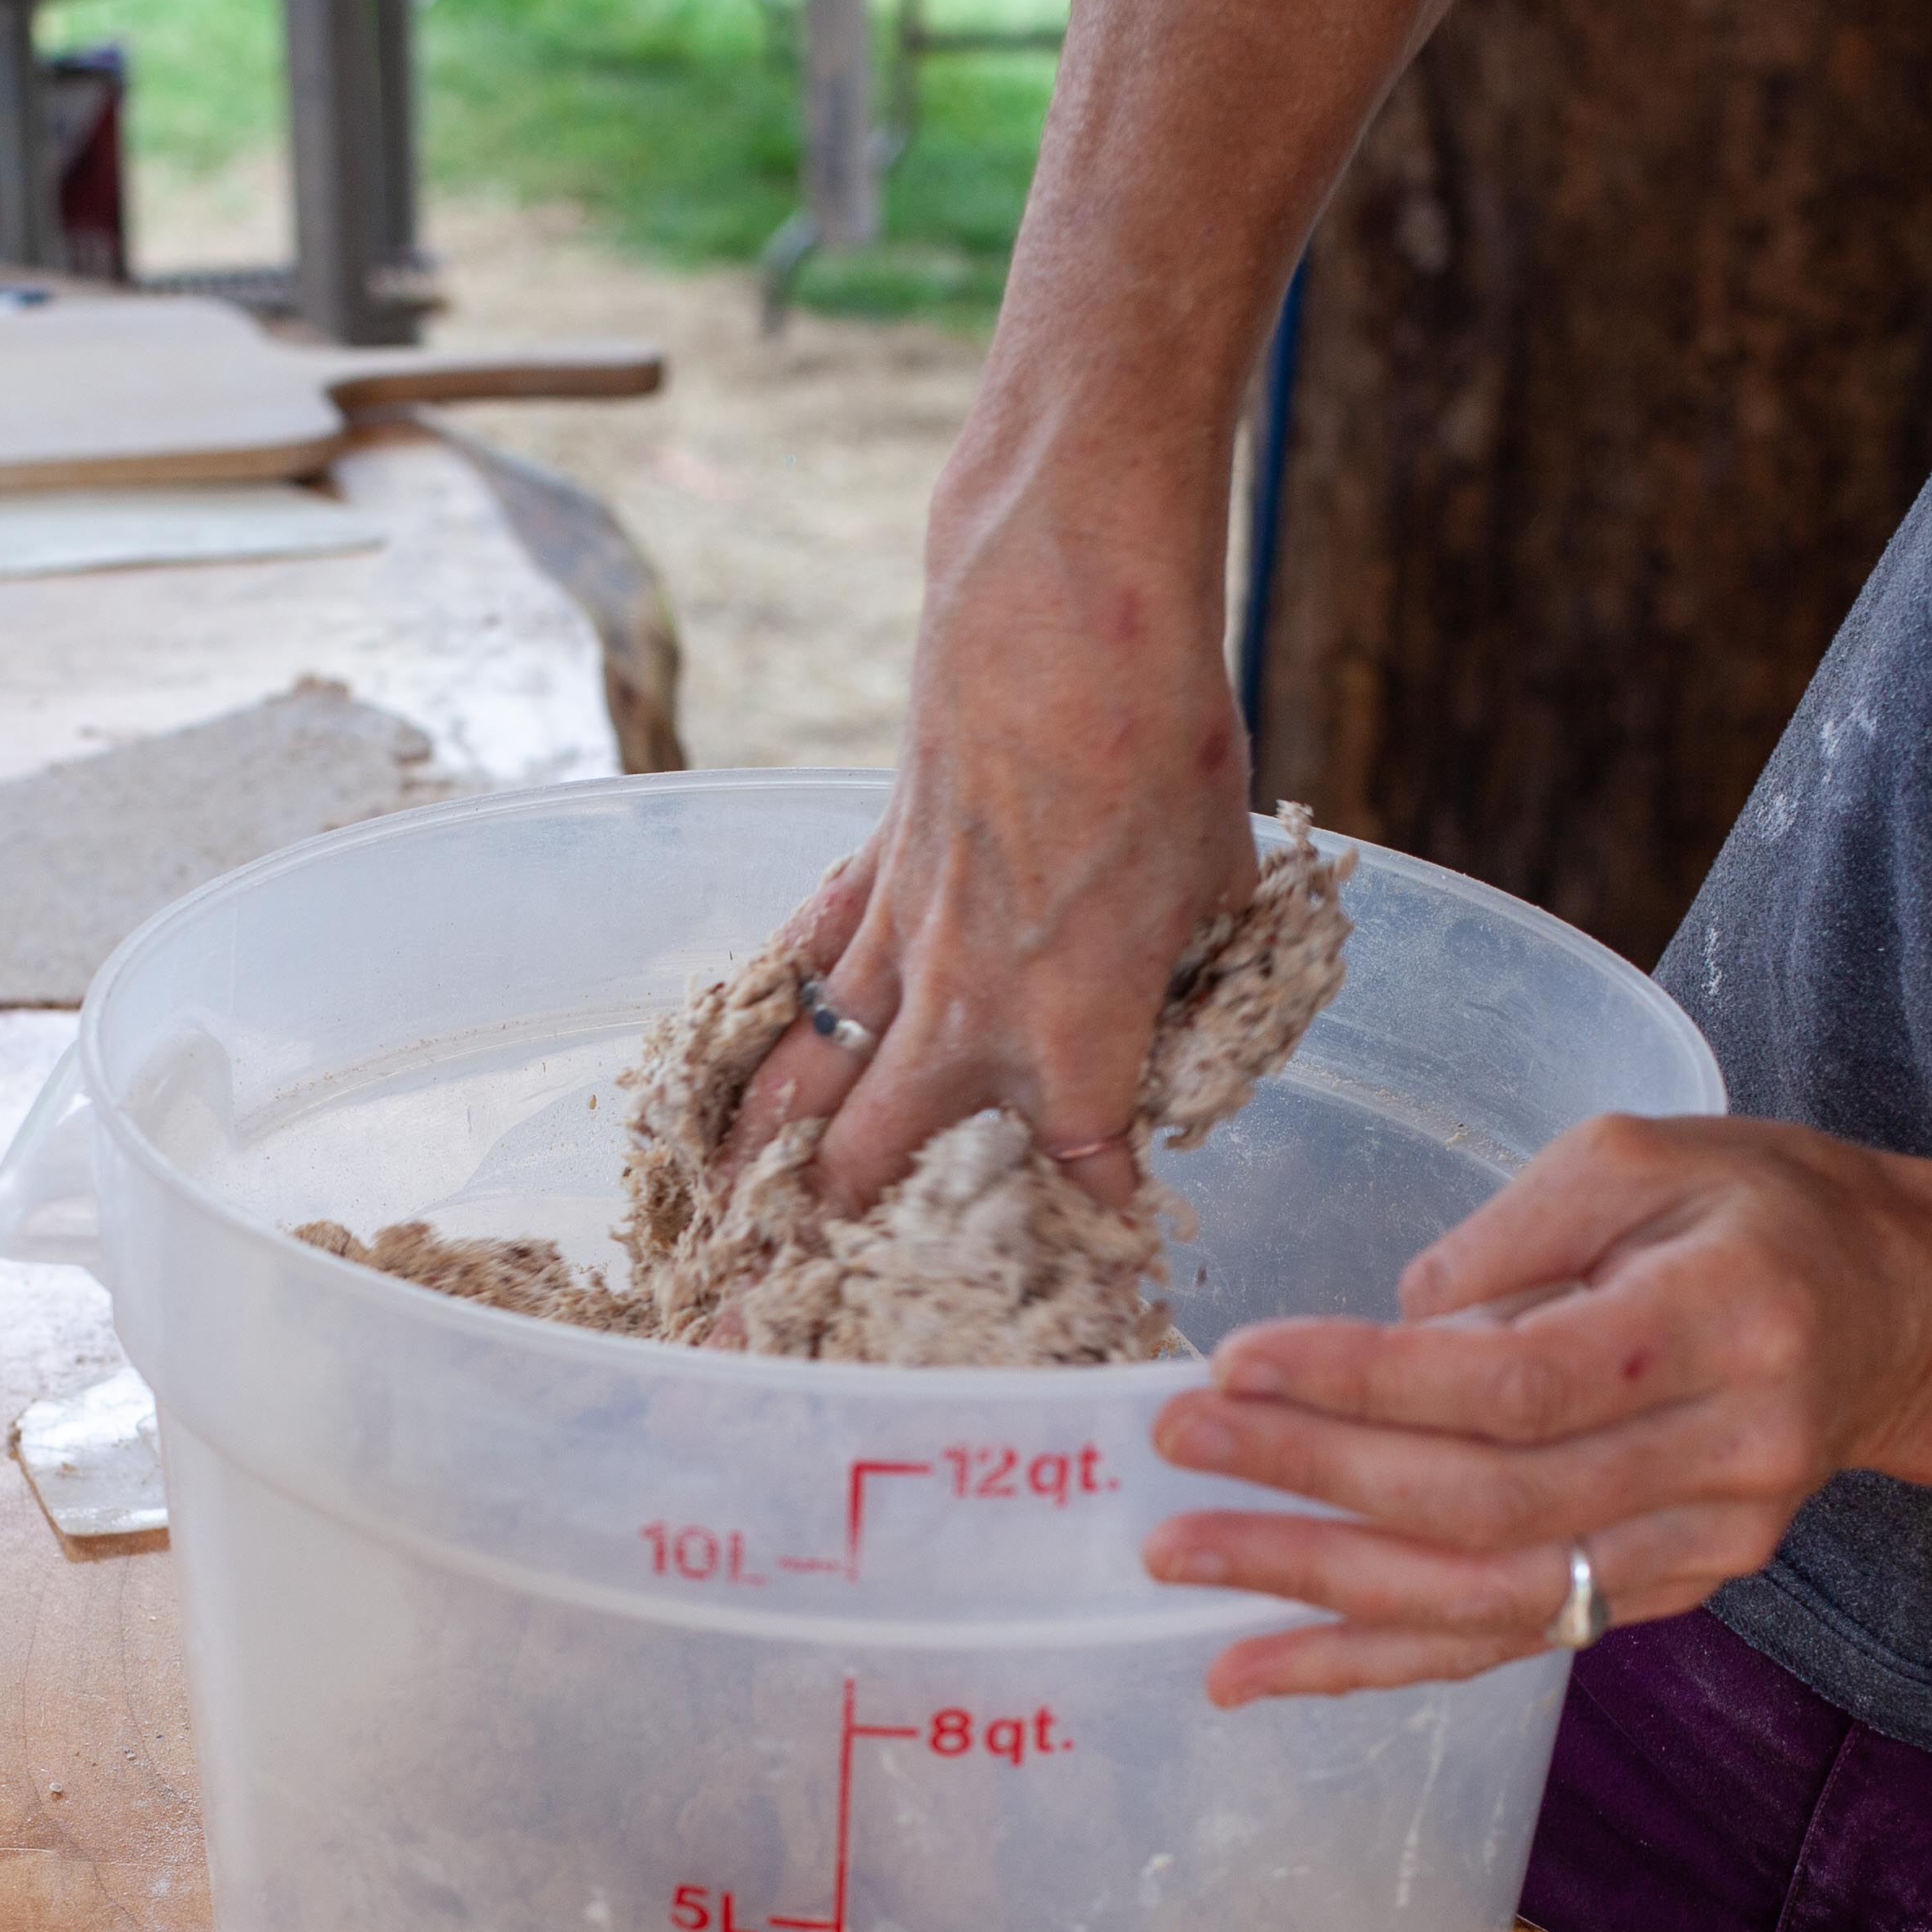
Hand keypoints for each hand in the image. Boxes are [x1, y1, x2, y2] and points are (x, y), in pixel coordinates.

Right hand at [719, 480, 1257, 1212]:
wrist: (1066, 605)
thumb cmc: (1162, 734)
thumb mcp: (1217, 873)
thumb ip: (1187, 957)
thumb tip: (1179, 981)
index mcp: (1077, 1030)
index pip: (1082, 1170)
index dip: (1098, 1220)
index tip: (1111, 1249)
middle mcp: (967, 1010)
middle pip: (873, 1165)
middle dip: (832, 1253)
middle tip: (791, 1325)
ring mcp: (897, 942)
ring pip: (799, 1082)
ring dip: (755, 1169)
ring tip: (714, 1243)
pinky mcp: (862, 872)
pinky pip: (793, 974)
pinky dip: (756, 1032)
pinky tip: (724, 1082)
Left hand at [1140, 1115, 1931, 1702]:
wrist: (1911, 1314)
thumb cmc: (1766, 1208)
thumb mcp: (1646, 1155)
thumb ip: (1512, 1233)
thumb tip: (1387, 1324)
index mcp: (1727, 1320)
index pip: (1521, 1381)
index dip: (1369, 1384)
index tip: (1237, 1366)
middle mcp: (1730, 1454)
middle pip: (1492, 1501)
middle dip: (1318, 1482)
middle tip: (1177, 1453)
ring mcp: (1709, 1546)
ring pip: (1493, 1599)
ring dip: (1323, 1594)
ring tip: (1186, 1569)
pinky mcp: (1673, 1594)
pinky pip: (1509, 1639)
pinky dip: (1378, 1660)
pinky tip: (1261, 1670)